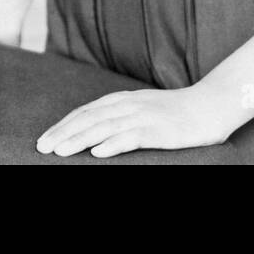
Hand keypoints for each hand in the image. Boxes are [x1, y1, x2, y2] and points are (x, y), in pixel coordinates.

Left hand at [35, 84, 231, 157]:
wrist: (210, 105)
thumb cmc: (175, 112)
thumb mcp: (141, 109)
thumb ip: (119, 116)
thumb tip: (95, 132)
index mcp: (120, 100)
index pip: (84, 113)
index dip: (62, 125)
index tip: (44, 139)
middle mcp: (127, 105)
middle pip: (88, 119)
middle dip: (63, 133)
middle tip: (42, 147)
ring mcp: (142, 116)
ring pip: (104, 128)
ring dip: (79, 140)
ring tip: (60, 151)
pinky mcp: (158, 130)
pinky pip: (132, 137)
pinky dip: (113, 144)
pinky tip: (98, 153)